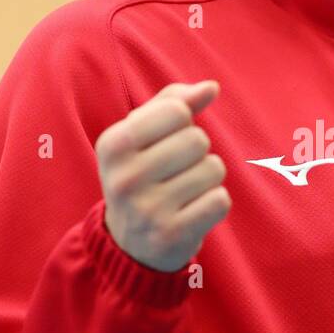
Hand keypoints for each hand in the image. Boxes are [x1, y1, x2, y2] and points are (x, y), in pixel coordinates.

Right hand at [96, 81, 230, 271]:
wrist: (129, 244)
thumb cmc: (143, 176)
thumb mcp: (142, 136)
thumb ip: (173, 102)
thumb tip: (211, 87)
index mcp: (113, 145)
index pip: (176, 111)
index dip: (184, 122)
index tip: (167, 141)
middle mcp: (125, 177)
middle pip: (197, 139)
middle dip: (197, 152)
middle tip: (176, 172)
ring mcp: (147, 209)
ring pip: (213, 169)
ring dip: (207, 178)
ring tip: (184, 192)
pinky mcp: (173, 234)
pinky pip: (220, 200)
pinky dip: (214, 203)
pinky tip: (193, 211)